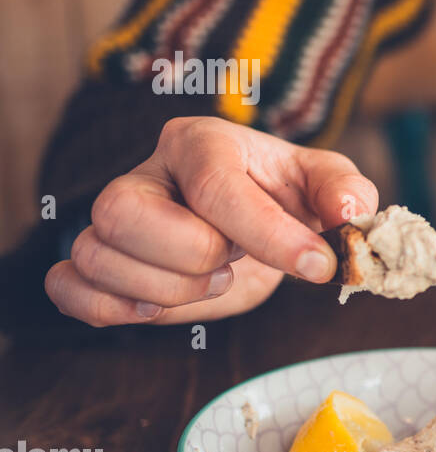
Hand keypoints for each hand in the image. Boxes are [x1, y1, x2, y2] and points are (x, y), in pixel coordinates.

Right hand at [45, 116, 378, 326]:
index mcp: (202, 144)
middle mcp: (147, 175)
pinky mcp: (102, 262)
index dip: (267, 233)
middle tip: (234, 266)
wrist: (259, 223)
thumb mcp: (327, 185)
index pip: (214, 185)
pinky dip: (108, 308)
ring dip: (163, 291)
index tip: (317, 266)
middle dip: (191, 257)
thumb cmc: (288, 198)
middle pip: (124, 213)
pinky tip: (161, 308)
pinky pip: (68, 286)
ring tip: (212, 282)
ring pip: (96, 254)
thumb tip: (351, 212)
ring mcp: (115, 220)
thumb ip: (347, 190)